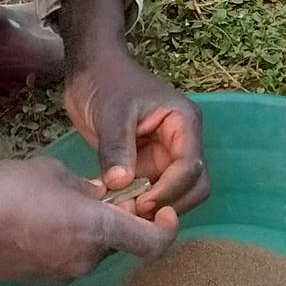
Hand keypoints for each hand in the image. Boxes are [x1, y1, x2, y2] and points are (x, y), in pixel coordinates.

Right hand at [0, 158, 178, 284]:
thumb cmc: (7, 189)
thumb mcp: (54, 172)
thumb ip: (86, 187)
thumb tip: (101, 195)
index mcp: (97, 229)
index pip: (153, 243)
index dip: (166, 229)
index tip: (163, 212)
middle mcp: (87, 259)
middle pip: (119, 244)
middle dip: (116, 221)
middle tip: (98, 193)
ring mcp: (63, 274)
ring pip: (90, 251)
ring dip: (86, 231)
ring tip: (56, 203)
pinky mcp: (41, 280)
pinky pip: (66, 259)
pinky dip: (64, 242)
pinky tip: (36, 221)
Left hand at [64, 52, 208, 217]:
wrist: (90, 71)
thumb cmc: (106, 81)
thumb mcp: (112, 113)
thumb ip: (117, 148)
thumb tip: (121, 184)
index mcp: (184, 123)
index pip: (191, 167)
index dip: (170, 189)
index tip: (141, 203)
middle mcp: (182, 142)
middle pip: (195, 186)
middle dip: (170, 204)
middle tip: (136, 213)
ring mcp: (165, 155)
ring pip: (176, 194)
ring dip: (156, 207)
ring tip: (126, 212)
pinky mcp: (148, 165)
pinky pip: (153, 192)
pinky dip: (140, 203)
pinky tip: (118, 207)